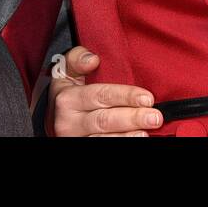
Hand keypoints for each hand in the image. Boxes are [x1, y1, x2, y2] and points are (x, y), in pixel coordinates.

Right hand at [46, 46, 162, 136]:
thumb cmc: (67, 91)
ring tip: (147, 132)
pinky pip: (102, 147)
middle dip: (132, 118)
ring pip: (104, 139)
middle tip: (155, 117)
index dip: (125, 96)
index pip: (100, 95)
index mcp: (67, 99)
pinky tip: (136, 138)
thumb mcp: (66, 71)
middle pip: (104, 120)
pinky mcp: (81, 147)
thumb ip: (78, 59)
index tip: (147, 97)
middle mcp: (69, 122)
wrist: (52, 119)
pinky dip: (121, 143)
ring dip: (128, 136)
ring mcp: (75, 139)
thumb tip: (93, 59)